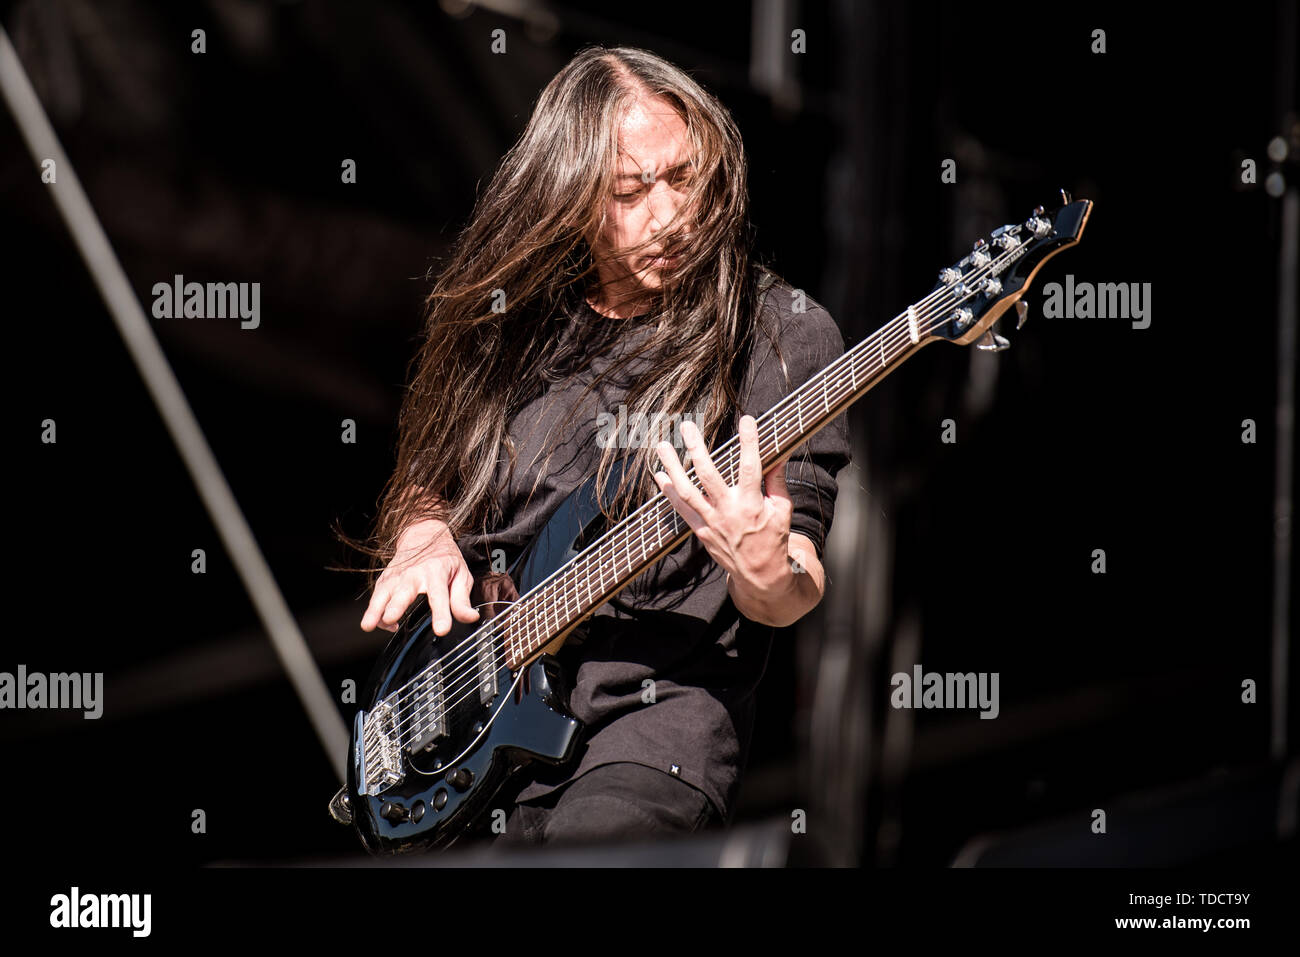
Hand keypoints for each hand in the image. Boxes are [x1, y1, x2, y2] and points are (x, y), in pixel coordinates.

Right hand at [360, 518, 479, 635]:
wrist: (423, 533)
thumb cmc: (443, 557)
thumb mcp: (461, 575)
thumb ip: (462, 599)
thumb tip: (470, 617)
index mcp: (437, 572)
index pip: (440, 595)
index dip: (441, 614)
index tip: (442, 629)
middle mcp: (414, 574)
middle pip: (404, 592)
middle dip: (396, 606)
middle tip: (391, 618)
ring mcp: (397, 576)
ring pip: (382, 593)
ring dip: (375, 609)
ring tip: (368, 625)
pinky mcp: (385, 579)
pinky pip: (376, 596)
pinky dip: (374, 611)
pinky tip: (377, 623)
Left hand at [652, 416, 796, 601]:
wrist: (760, 574)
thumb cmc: (773, 538)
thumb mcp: (782, 510)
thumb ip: (776, 481)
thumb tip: (778, 454)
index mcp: (753, 504)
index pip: (751, 467)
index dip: (749, 442)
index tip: (747, 420)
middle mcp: (729, 511)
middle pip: (708, 475)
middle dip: (696, 448)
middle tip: (686, 426)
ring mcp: (712, 521)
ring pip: (687, 491)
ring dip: (673, 467)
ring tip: (663, 446)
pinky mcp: (701, 531)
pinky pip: (681, 509)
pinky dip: (668, 492)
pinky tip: (660, 474)